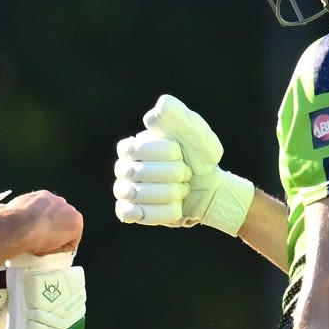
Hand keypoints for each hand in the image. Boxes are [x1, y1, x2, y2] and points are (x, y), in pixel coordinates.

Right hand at [0, 188, 82, 256]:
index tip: (33, 239)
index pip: (46, 215)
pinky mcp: (75, 222)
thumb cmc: (3, 224)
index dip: (41, 229)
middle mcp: (55, 199)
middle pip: (59, 221)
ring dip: (58, 242)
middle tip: (40, 247)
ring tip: (44, 252)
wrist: (14, 227)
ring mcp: (67, 210)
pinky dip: (62, 249)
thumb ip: (4, 216)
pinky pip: (72, 242)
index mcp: (39, 197)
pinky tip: (50, 251)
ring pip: (66, 231)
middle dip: (53, 234)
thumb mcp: (1, 216)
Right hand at [113, 94, 254, 235]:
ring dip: (171, 194)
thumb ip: (179, 117)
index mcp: (132, 146)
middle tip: (186, 175)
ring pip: (139, 195)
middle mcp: (122, 168)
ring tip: (182, 190)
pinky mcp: (128, 213)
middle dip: (173, 174)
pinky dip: (163, 212)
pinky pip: (138, 214)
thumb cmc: (198, 158)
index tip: (181, 154)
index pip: (138, 148)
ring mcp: (123, 192)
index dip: (166, 153)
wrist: (207, 189)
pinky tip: (177, 207)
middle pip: (138, 173)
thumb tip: (154, 113)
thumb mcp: (196, 134)